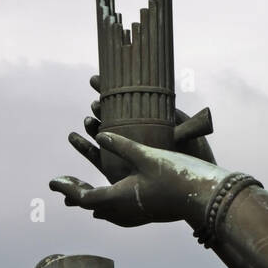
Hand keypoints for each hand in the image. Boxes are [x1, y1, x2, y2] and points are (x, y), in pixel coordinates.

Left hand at [51, 132, 224, 227]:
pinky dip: (109, 208)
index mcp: (121, 198)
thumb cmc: (177, 175)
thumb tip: (100, 135)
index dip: (67, 188)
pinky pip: (121, 216)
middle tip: (61, 185)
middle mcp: (126, 211)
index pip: (85, 197)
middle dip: (75, 194)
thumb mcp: (146, 154)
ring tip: (80, 196)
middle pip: (93, 206)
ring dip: (92, 201)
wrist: (206, 198)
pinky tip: (111, 206)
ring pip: (107, 213)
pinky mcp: (149, 215)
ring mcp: (139, 216)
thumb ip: (121, 145)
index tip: (52, 181)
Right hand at [69, 76, 215, 177]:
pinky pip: (97, 157)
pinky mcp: (114, 169)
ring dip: (92, 127)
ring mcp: (123, 152)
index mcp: (148, 122)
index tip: (96, 80)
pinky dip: (85, 148)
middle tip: (95, 105)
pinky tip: (74, 138)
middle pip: (111, 117)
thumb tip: (191, 114)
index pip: (126, 101)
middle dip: (100, 109)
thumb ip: (185, 128)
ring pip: (102, 136)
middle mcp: (133, 135)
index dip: (110, 90)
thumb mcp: (189, 140)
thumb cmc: (193, 159)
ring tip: (88, 122)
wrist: (191, 187)